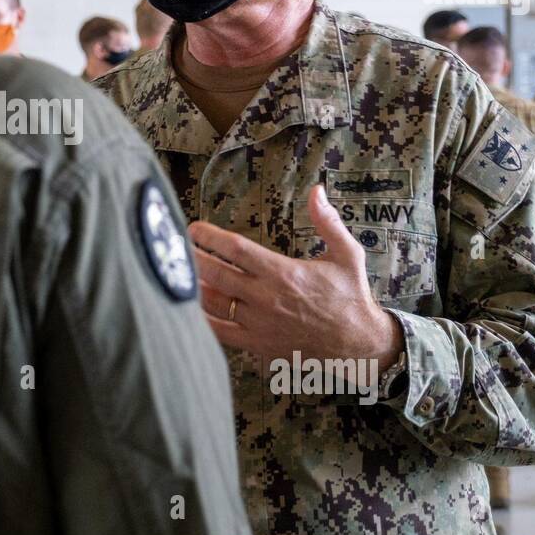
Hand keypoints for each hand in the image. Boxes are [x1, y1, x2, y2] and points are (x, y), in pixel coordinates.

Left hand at [189, 184, 402, 366]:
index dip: (210, 237)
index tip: (194, 228)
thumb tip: (317, 191)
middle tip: (175, 247)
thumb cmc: (351, 296)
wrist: (359, 343)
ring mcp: (259, 323)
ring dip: (193, 287)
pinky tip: (191, 308)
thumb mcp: (347, 253)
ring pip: (214, 304)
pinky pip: (221, 332)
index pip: (236, 250)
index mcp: (283, 273)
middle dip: (192, 258)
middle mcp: (266, 298)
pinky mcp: (258, 344)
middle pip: (217, 274)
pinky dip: (203, 320)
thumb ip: (328, 221)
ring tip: (179, 272)